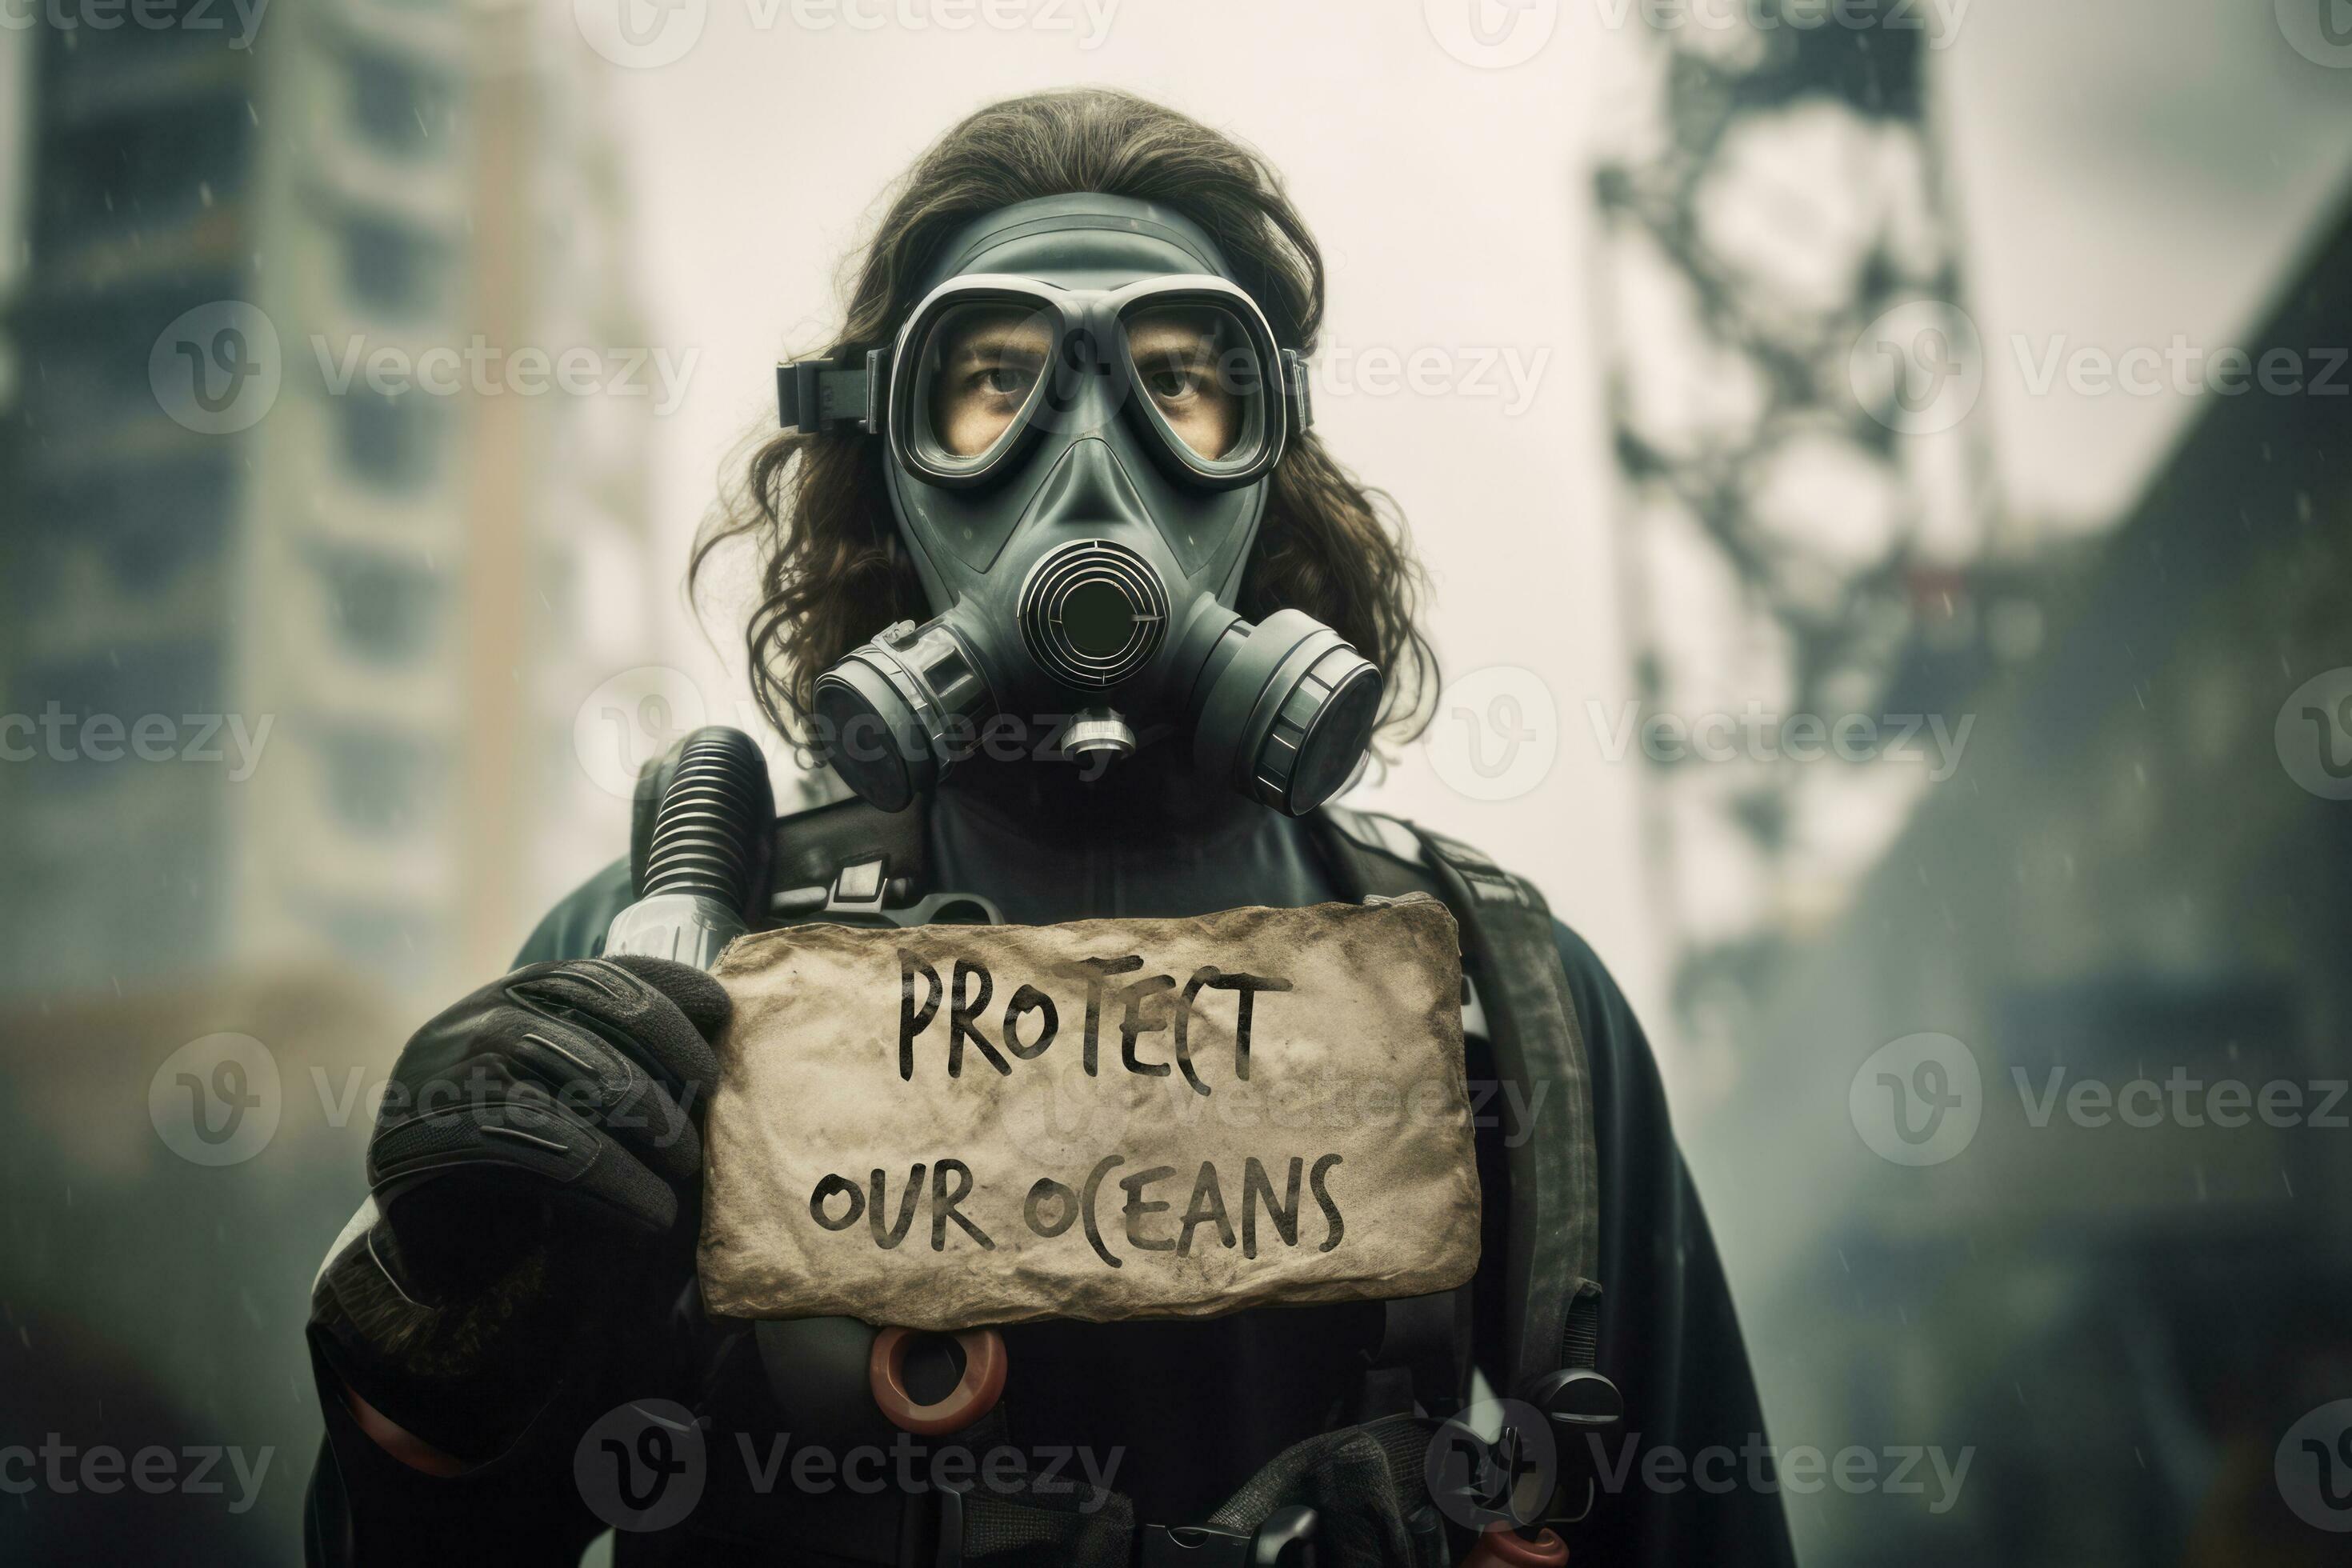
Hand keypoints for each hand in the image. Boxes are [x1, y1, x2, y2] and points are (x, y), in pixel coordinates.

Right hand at [365, 955, 728, 1300]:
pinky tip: (652, 1212)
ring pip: (587, 1078)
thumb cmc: (503, 1147)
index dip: (670, 988)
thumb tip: (707, 1046)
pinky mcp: (445, 1137)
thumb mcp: (551, 1082)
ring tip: (686, 1169)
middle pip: (606, 1018)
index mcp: (511, 995)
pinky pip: (555, 1149)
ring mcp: (459, 1071)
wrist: (409, 1222)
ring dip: (654, 1125)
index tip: (723, 1012)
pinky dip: (618, 1181)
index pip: (604, 973)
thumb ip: (603, 1051)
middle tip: (710, 1113)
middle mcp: (483, 1018)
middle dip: (673, 1062)